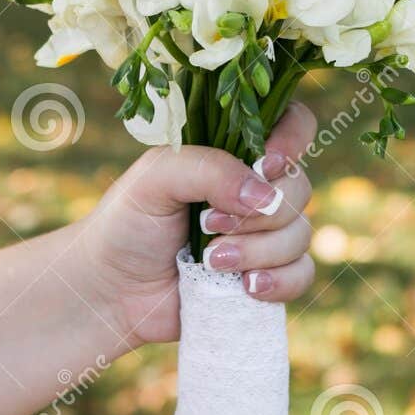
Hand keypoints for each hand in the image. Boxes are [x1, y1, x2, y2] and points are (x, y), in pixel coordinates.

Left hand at [88, 102, 315, 348]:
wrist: (113, 291)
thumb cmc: (128, 222)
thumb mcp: (156, 177)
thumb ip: (209, 169)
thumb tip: (263, 195)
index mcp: (234, 152)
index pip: (292, 124)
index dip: (291, 139)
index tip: (266, 164)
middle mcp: (256, 190)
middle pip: (299, 187)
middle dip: (257, 213)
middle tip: (208, 224)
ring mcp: (264, 235)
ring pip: (300, 234)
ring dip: (258, 250)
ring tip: (210, 262)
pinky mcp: (267, 276)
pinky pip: (302, 275)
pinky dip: (279, 281)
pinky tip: (246, 287)